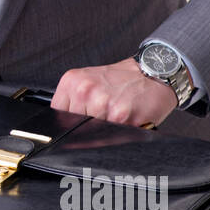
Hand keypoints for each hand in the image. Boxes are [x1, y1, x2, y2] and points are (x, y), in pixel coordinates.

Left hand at [51, 57, 177, 127]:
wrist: (152, 73)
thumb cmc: (121, 79)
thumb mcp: (89, 81)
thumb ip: (72, 102)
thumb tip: (62, 128)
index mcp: (72, 81)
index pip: (56, 116)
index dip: (67, 125)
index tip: (77, 126)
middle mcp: (85, 90)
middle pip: (73, 127)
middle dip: (86, 129)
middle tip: (102, 116)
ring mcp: (102, 103)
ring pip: (91, 134)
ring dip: (103, 132)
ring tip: (113, 116)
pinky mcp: (120, 116)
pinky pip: (110, 137)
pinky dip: (118, 134)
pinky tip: (124, 120)